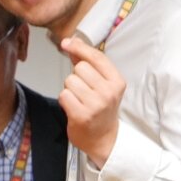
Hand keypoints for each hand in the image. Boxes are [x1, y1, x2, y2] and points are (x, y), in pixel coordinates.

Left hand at [59, 37, 124, 166]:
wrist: (103, 138)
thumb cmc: (101, 108)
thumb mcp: (102, 84)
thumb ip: (87, 62)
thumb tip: (73, 42)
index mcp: (117, 81)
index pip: (96, 57)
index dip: (79, 47)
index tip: (67, 43)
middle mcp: (109, 92)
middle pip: (79, 68)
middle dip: (76, 77)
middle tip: (84, 91)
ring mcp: (96, 104)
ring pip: (69, 81)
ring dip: (70, 89)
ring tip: (79, 100)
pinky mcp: (81, 115)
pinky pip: (63, 95)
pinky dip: (65, 100)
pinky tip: (74, 108)